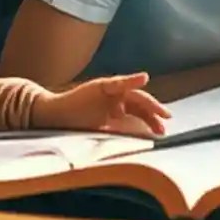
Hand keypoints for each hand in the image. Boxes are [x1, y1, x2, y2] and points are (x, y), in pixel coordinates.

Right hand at [31, 73, 170, 136]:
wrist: (53, 116)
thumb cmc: (75, 126)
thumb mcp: (102, 131)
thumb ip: (120, 132)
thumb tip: (140, 140)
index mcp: (118, 108)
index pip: (139, 111)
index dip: (152, 118)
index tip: (164, 128)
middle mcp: (116, 98)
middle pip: (139, 102)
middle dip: (154, 111)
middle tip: (166, 119)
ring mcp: (109, 91)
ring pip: (133, 93)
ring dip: (147, 101)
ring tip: (159, 110)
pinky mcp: (100, 85)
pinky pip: (118, 83)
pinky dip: (130, 81)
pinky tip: (142, 79)